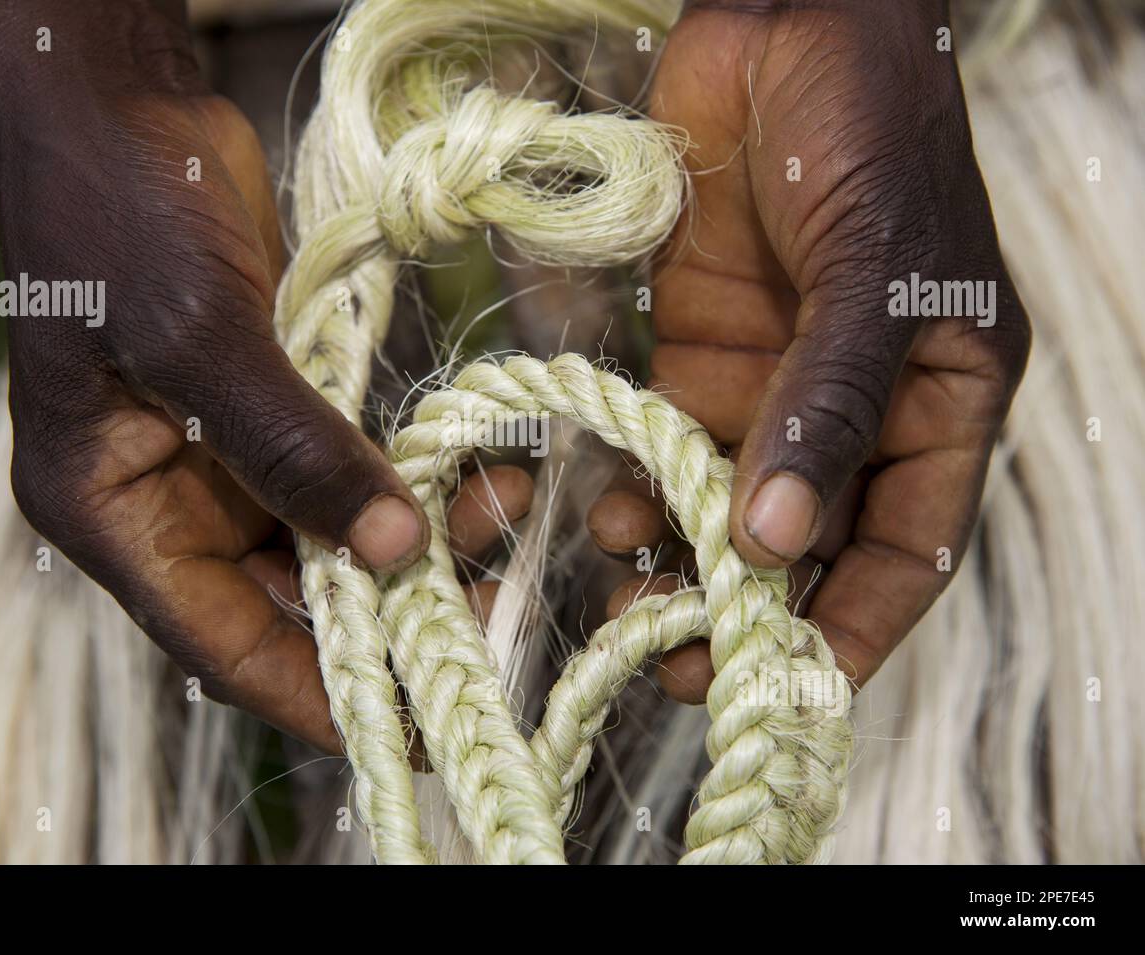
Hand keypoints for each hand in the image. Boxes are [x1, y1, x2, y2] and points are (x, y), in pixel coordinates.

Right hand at [0, 1, 529, 751]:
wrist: (116, 103)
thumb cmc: (121, 214)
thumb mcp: (199, 338)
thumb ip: (292, 448)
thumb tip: (389, 547)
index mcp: (113, 511)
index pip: (219, 640)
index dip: (314, 690)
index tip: (412, 723)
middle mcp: (162, 500)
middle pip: (281, 597)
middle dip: (382, 608)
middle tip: (488, 612)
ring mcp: (214, 454)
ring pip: (321, 537)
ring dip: (405, 540)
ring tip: (496, 520)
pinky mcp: (264, 406)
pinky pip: (338, 471)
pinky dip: (399, 480)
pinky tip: (469, 473)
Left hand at [589, 0, 1029, 701]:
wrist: (782, 25)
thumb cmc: (866, 134)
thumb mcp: (873, 276)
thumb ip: (827, 407)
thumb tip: (775, 541)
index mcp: (938, 402)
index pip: (905, 549)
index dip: (850, 628)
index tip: (782, 689)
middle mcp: (854, 410)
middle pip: (806, 544)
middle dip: (746, 610)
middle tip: (678, 663)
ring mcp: (771, 385)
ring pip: (727, 508)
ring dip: (681, 559)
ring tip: (629, 594)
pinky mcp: (699, 352)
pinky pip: (668, 446)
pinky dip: (641, 488)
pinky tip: (609, 514)